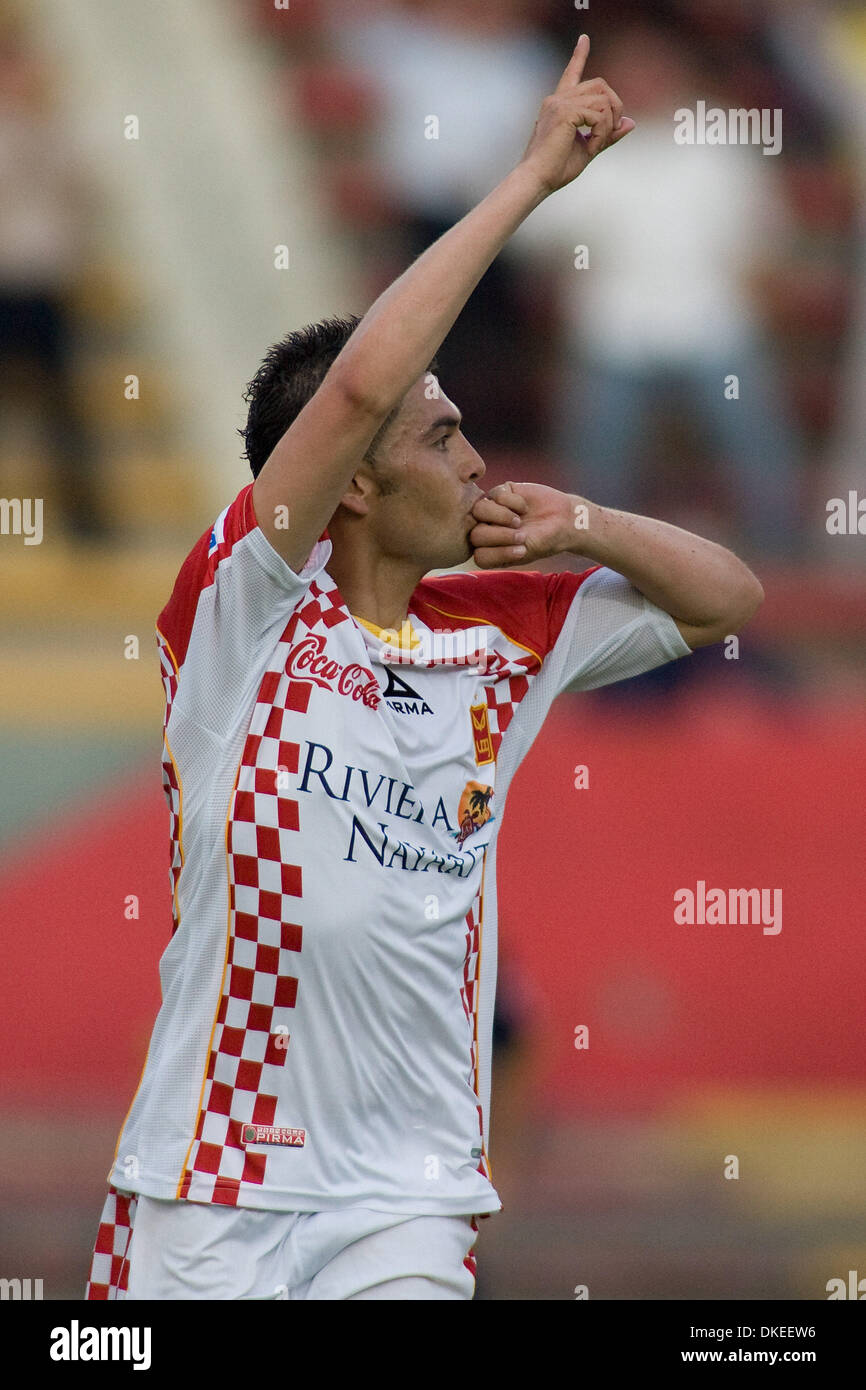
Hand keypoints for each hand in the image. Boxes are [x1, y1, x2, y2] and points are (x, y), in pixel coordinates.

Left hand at [469, 482, 581, 568]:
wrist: (564, 520)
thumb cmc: (544, 540)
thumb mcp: (523, 553)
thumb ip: (497, 554)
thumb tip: (475, 542)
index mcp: (491, 550)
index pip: (479, 555)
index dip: (498, 553)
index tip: (522, 550)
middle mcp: (488, 530)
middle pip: (475, 533)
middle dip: (500, 535)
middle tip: (521, 534)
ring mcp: (492, 510)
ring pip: (479, 510)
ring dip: (501, 516)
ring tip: (519, 520)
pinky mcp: (501, 492)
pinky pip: (496, 494)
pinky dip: (513, 502)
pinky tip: (525, 507)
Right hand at [519, 34, 634, 194]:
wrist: (537, 180)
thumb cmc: (556, 169)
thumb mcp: (588, 149)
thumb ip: (608, 134)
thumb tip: (631, 123)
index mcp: (559, 104)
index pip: (572, 72)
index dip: (579, 55)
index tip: (584, 39)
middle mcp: (558, 98)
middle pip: (600, 85)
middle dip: (615, 107)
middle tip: (612, 131)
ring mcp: (560, 103)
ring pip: (603, 100)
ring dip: (608, 125)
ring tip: (597, 145)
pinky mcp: (565, 112)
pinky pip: (599, 115)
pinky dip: (602, 133)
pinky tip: (592, 147)